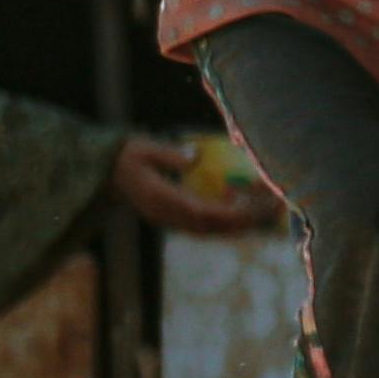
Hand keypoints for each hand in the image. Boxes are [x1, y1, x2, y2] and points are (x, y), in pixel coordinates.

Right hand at [111, 134, 279, 235]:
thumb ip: (168, 153)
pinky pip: (205, 224)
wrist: (103, 175)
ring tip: (265, 205)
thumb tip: (195, 156)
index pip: (203, 213)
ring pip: (212, 229)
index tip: (256, 203)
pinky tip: (235, 196)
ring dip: (240, 221)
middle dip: (246, 220)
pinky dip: (226, 217)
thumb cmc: (123, 156)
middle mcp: (168, 216)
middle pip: (213, 227)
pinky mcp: (174, 218)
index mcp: (160, 200)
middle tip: (275, 205)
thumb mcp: (141, 148)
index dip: (232, 212)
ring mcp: (170, 220)